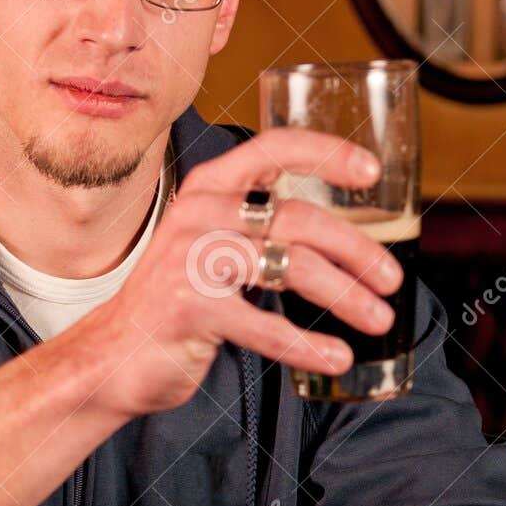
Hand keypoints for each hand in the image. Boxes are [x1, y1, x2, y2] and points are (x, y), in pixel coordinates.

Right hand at [82, 127, 404, 420]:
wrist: (112, 356)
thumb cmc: (176, 301)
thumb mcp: (212, 247)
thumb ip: (260, 230)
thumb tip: (344, 239)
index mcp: (209, 189)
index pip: (274, 148)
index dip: (327, 153)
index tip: (372, 172)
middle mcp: (201, 214)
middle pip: (300, 218)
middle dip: (357, 249)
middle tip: (392, 279)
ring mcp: (192, 259)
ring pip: (294, 267)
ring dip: (346, 296)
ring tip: (379, 319)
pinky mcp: (191, 308)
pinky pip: (265, 325)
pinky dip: (307, 346)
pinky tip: (337, 357)